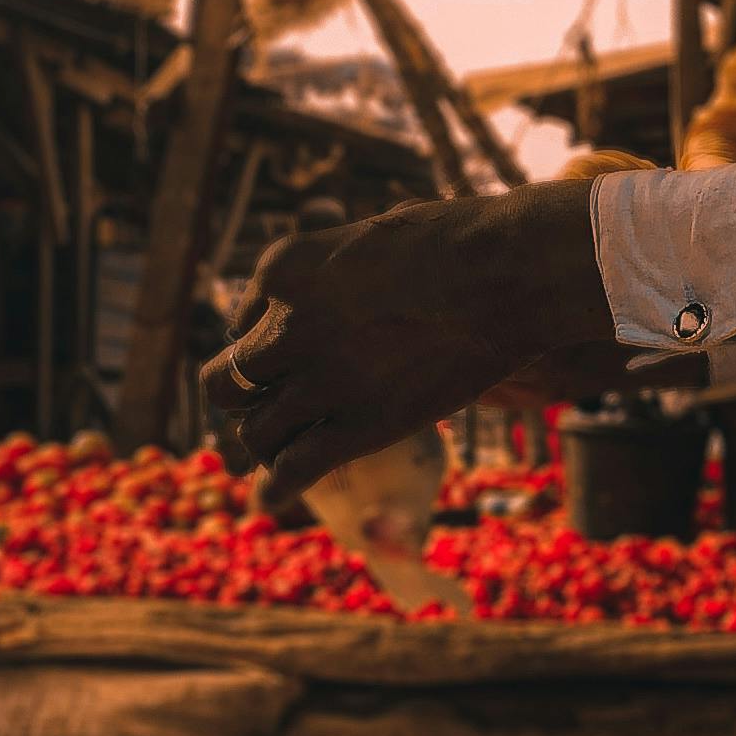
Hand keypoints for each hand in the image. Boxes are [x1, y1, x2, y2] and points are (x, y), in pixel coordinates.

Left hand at [203, 184, 616, 505]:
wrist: (506, 271)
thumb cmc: (458, 243)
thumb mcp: (374, 239)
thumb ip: (339, 274)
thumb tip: (337, 298)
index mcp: (283, 268)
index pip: (243, 319)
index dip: (267, 338)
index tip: (298, 349)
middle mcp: (288, 326)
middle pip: (229, 382)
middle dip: (245, 396)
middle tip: (275, 402)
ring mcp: (320, 380)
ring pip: (255, 433)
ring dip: (268, 441)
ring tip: (288, 445)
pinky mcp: (358, 426)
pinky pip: (294, 469)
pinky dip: (279, 487)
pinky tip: (275, 497)